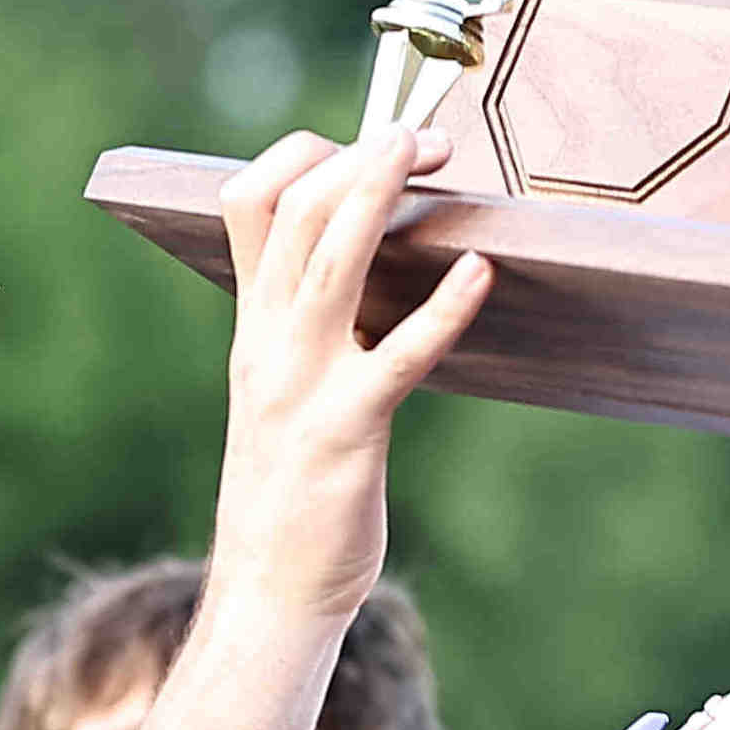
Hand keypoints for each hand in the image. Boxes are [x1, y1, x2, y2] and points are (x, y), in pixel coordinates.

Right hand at [209, 122, 491, 626]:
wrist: (271, 590)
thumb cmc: (291, 490)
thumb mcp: (282, 389)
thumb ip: (308, 328)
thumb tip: (366, 266)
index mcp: (253, 327)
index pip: (248, 201)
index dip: (303, 151)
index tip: (366, 141)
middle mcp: (268, 342)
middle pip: (296, 207)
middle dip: (362, 154)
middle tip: (425, 138)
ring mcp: (303, 384)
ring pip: (331, 259)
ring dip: (380, 191)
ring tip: (430, 153)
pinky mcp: (348, 432)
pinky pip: (399, 355)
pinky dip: (443, 308)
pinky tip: (480, 272)